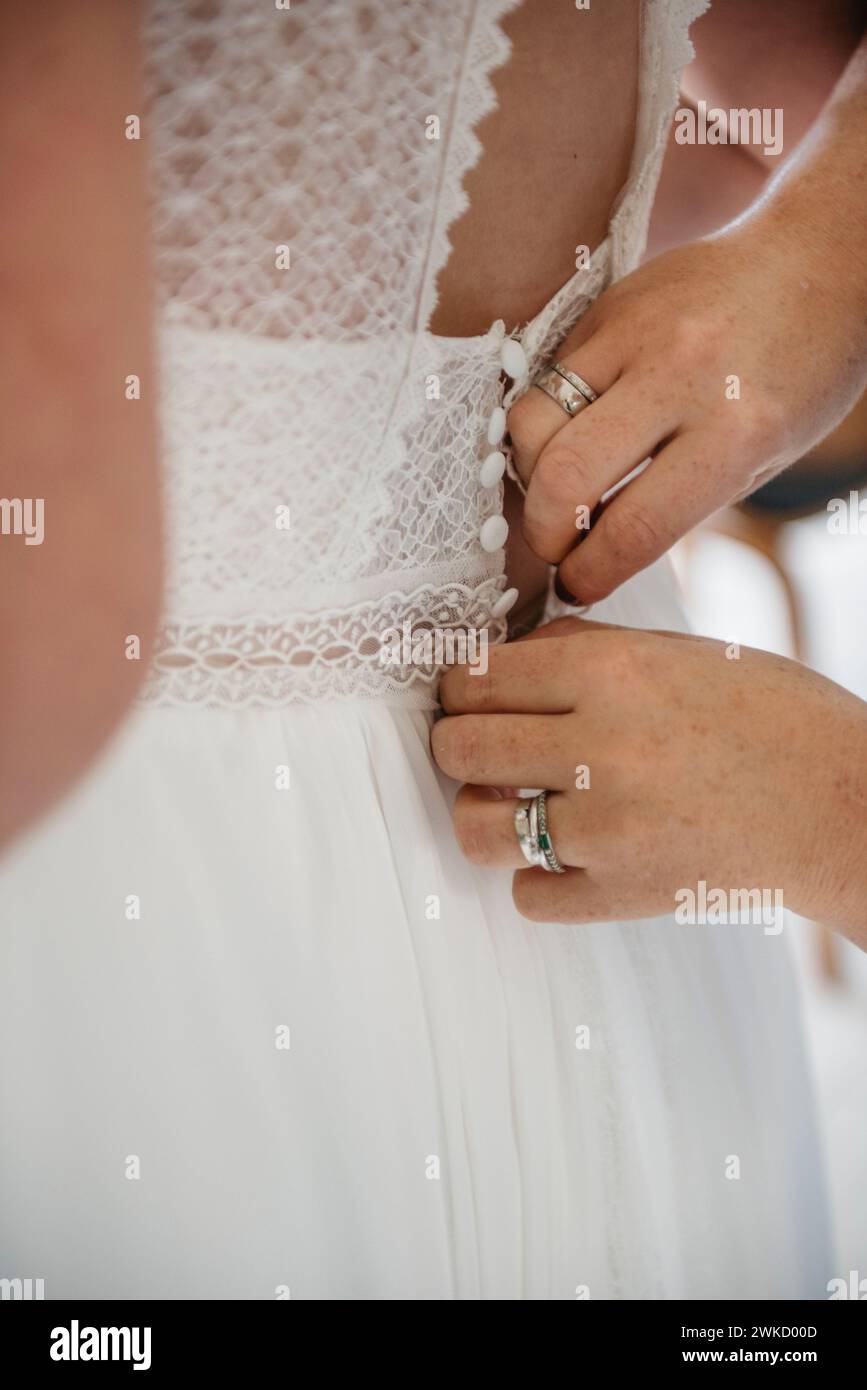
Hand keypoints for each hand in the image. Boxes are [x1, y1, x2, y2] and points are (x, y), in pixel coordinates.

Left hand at [431, 619, 866, 944]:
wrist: (844, 804)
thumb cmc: (770, 719)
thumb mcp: (680, 656)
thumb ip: (585, 655)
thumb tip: (504, 659)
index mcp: (613, 673)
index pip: (477, 676)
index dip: (458, 686)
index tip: (467, 695)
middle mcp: (601, 747)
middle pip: (460, 747)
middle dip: (456, 744)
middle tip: (479, 748)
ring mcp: (610, 828)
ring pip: (476, 828)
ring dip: (482, 813)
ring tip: (511, 803)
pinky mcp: (624, 894)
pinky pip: (528, 896)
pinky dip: (539, 878)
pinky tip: (569, 854)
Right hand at [508, 219, 866, 604]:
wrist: (815, 260)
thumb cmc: (799, 376)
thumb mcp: (761, 456)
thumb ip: (679, 501)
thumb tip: (594, 552)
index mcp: (736, 430)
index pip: (634, 527)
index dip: (590, 572)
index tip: (576, 584)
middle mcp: (680, 376)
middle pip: (564, 477)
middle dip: (543, 533)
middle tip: (553, 547)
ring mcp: (635, 332)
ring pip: (532, 422)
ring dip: (531, 475)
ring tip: (557, 490)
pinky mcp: (606, 307)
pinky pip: (543, 379)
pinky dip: (545, 424)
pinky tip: (569, 437)